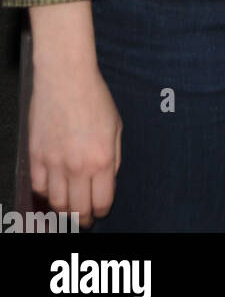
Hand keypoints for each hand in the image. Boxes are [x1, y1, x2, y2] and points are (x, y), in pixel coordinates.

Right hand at [29, 62, 122, 227]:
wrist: (66, 78)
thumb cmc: (95, 97)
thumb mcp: (116, 126)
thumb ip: (114, 157)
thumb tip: (108, 180)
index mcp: (102, 159)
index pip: (102, 202)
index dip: (102, 210)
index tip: (101, 210)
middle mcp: (78, 167)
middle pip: (78, 210)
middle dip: (84, 218)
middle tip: (85, 218)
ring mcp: (54, 163)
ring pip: (57, 203)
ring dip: (64, 209)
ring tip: (69, 207)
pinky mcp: (36, 156)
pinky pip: (39, 187)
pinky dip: (46, 192)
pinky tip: (53, 188)